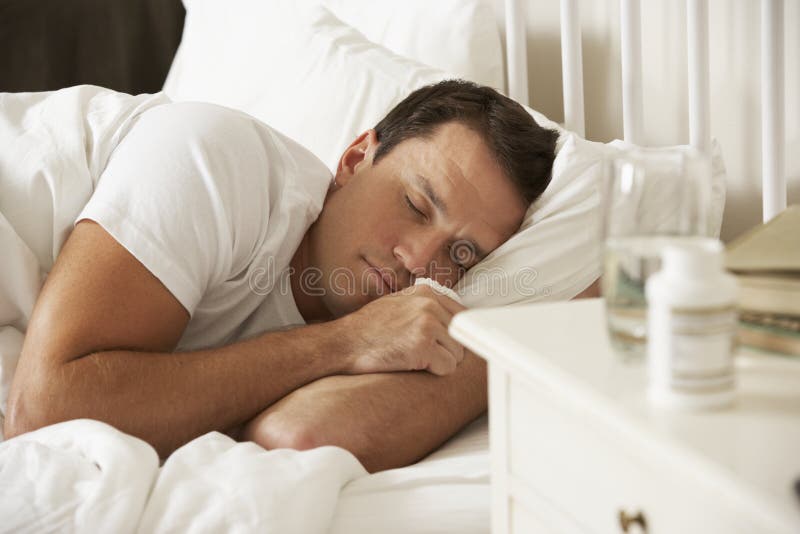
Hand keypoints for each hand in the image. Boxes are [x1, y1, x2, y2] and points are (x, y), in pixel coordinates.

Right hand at [334, 284, 465, 375]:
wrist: (343, 343)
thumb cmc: (369, 329)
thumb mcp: (399, 305)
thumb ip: (426, 307)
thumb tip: (453, 321)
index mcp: (426, 292)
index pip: (462, 315)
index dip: (452, 334)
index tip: (439, 342)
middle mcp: (429, 304)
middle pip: (461, 336)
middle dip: (445, 349)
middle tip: (420, 353)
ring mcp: (426, 324)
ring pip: (457, 353)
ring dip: (440, 361)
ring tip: (414, 357)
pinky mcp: (423, 346)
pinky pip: (448, 367)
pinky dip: (434, 372)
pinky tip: (413, 365)